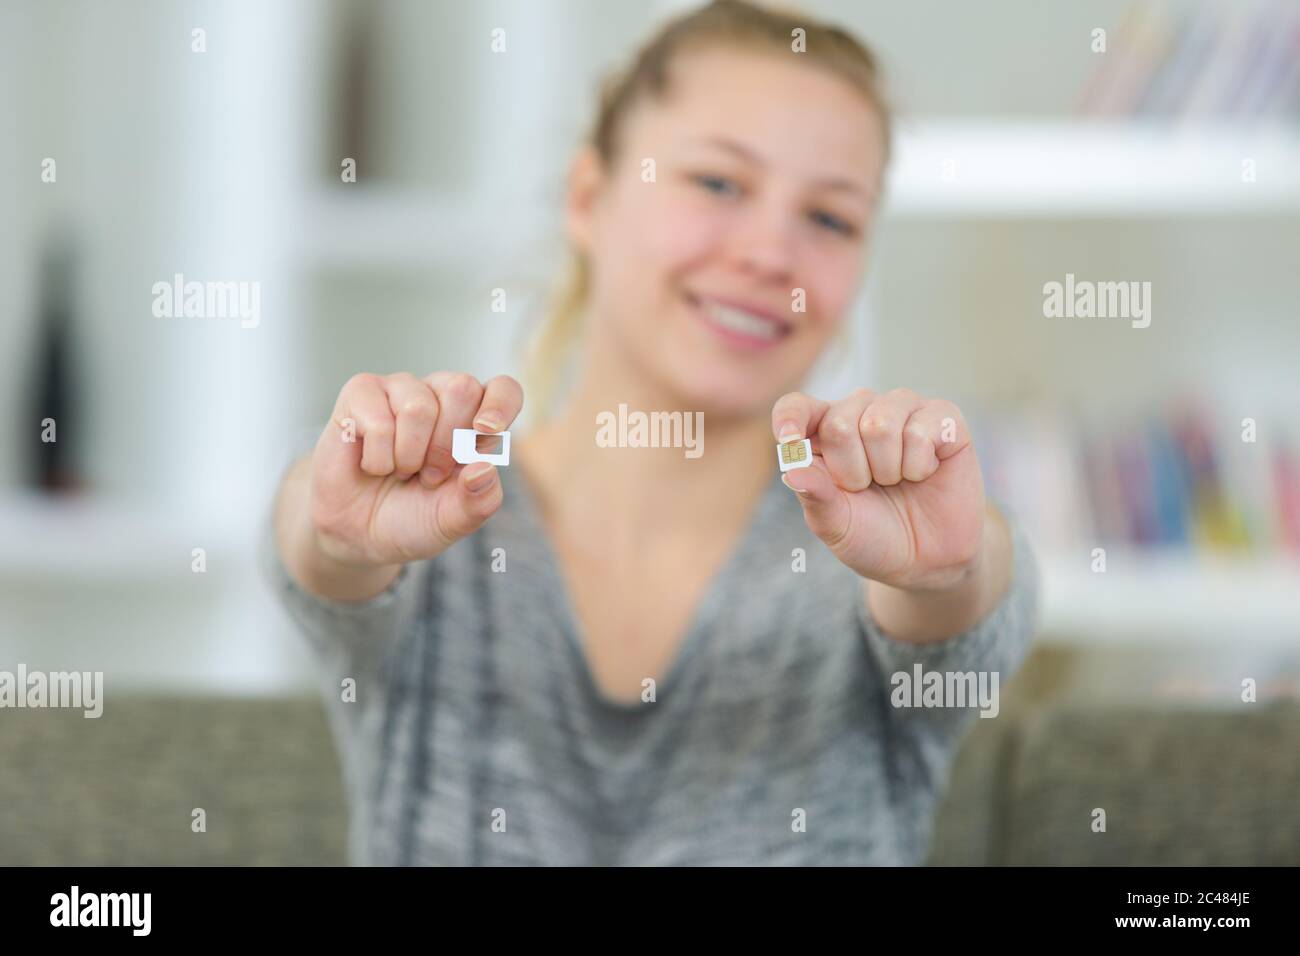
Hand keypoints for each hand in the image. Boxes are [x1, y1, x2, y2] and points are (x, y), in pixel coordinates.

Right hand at [308, 371, 522, 567]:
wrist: (358, 535)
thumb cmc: (412, 518)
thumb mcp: (453, 522)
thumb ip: (478, 502)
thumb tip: (484, 469)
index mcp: (475, 421)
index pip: (503, 389)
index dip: (500, 404)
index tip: (487, 431)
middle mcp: (441, 397)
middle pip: (462, 388)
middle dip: (446, 445)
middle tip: (430, 476)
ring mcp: (401, 390)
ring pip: (419, 407)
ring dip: (409, 456)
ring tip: (400, 471)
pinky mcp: (362, 392)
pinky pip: (378, 420)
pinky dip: (378, 458)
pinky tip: (373, 464)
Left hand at [772, 387, 985, 590]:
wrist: (927, 560)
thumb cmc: (873, 536)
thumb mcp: (835, 525)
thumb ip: (815, 496)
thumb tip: (792, 470)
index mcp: (823, 432)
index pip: (796, 407)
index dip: (790, 418)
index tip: (788, 440)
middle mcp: (861, 411)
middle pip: (839, 423)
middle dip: (852, 471)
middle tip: (869, 488)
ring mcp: (902, 409)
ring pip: (880, 424)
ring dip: (887, 469)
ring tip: (897, 480)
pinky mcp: (942, 417)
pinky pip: (921, 431)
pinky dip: (920, 465)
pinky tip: (925, 473)